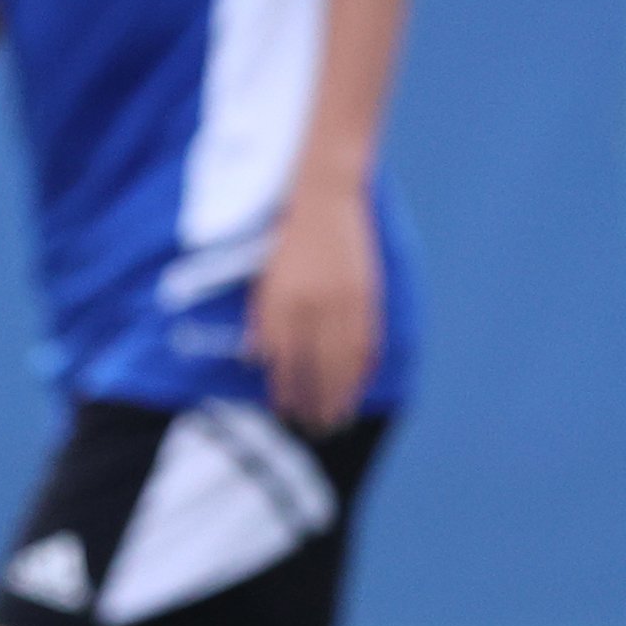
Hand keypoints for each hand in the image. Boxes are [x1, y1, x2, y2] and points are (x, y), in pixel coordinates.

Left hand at [249, 182, 381, 427]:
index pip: (283, 360)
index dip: (285, 389)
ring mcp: (343, 301)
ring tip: (339, 417)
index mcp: (282, 303)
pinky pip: (369, 339)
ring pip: (345, 360)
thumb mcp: (263, 279)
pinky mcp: (367, 294)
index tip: (285, 411)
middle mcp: (312, 306)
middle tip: (317, 427)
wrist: (324, 198)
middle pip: (317, 367)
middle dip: (316, 401)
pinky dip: (366, 366)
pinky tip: (362, 384)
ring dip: (343, 392)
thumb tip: (256, 360)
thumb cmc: (286, 240)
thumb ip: (262, 320)